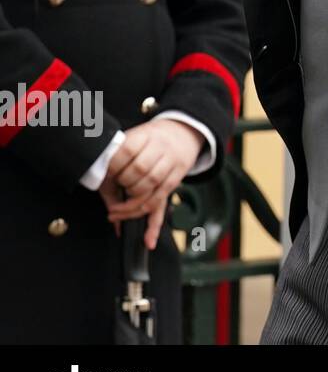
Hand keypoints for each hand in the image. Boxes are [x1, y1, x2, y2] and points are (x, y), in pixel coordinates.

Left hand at [102, 119, 202, 248]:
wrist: (182, 132)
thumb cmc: (149, 141)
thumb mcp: (131, 143)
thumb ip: (114, 167)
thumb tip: (100, 194)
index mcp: (144, 135)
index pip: (126, 152)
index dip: (113, 167)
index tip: (105, 175)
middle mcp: (161, 148)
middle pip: (140, 172)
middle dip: (122, 187)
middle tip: (111, 191)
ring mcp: (171, 164)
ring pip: (151, 189)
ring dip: (132, 205)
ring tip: (119, 210)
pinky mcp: (177, 180)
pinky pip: (163, 203)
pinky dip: (153, 224)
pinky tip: (147, 239)